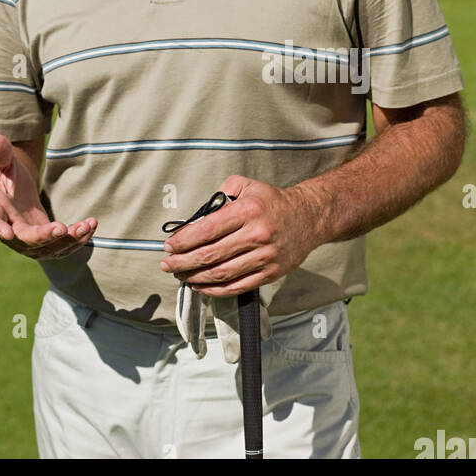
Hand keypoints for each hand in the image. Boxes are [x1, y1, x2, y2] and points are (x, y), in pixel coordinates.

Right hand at [0, 133, 96, 258]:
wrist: (14, 193)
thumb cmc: (6, 176)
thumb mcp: (2, 163)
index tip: (7, 234)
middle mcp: (11, 233)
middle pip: (26, 240)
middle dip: (44, 236)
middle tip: (61, 228)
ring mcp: (30, 242)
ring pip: (48, 248)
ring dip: (68, 240)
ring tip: (86, 225)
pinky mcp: (47, 243)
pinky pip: (62, 246)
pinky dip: (78, 239)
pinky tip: (91, 225)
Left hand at [159, 175, 322, 295]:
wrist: (308, 217)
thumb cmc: (271, 200)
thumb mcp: (244, 185)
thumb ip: (218, 197)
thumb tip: (194, 220)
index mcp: (247, 211)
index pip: (206, 230)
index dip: (183, 241)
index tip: (168, 245)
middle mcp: (256, 235)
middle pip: (210, 255)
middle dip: (183, 262)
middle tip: (167, 264)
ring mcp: (265, 257)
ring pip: (222, 274)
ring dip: (196, 277)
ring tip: (181, 275)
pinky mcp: (271, 273)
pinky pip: (238, 286)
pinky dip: (216, 290)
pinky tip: (201, 286)